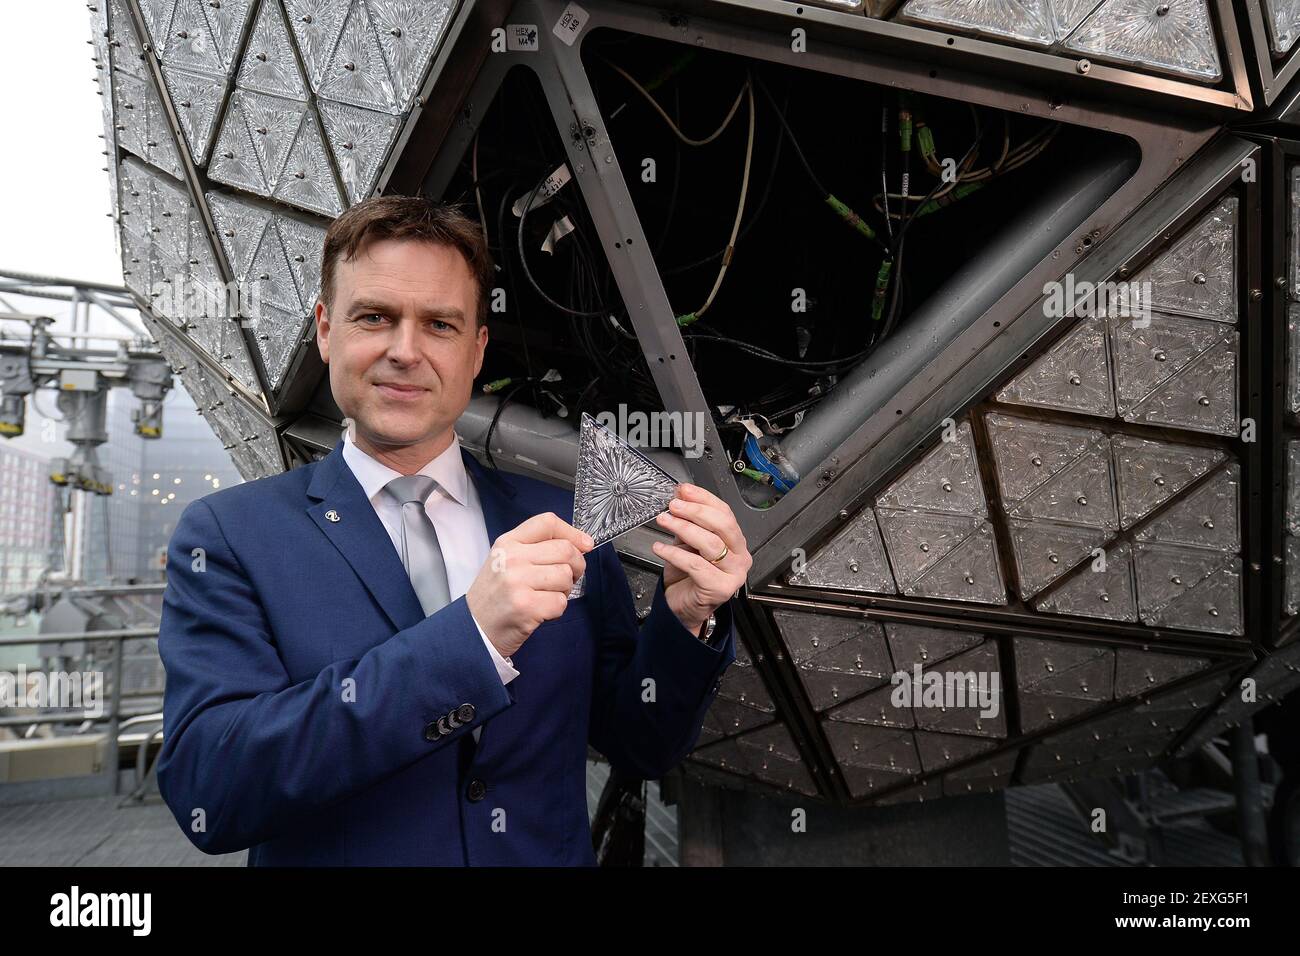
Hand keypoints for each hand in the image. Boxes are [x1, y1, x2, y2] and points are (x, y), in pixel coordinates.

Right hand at [466, 512, 593, 657]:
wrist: (474, 629)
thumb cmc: (496, 595)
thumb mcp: (506, 560)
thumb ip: (537, 548)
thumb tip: (583, 544)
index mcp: (508, 542)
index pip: (547, 522)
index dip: (573, 533)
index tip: (584, 545)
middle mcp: (511, 558)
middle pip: (565, 550)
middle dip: (577, 566)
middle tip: (567, 579)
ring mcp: (517, 582)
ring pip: (566, 576)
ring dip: (564, 591)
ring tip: (545, 596)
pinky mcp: (525, 606)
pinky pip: (561, 602)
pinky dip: (556, 610)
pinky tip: (540, 611)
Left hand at [651, 483, 751, 634]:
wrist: (683, 607)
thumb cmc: (687, 575)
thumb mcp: (687, 542)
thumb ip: (687, 521)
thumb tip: (679, 495)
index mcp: (735, 541)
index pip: (725, 512)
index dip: (704, 498)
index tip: (683, 490)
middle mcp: (740, 556)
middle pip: (723, 525)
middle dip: (696, 511)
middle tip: (674, 505)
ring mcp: (733, 574)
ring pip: (711, 544)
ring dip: (684, 528)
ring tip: (664, 521)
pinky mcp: (720, 588)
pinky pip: (696, 565)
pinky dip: (674, 554)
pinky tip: (660, 547)